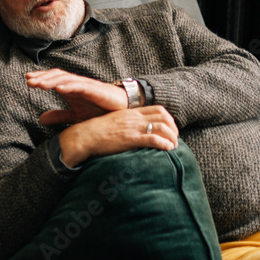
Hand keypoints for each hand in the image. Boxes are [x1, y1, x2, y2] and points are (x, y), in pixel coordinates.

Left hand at [26, 68, 130, 124]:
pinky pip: (80, 86)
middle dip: (42, 77)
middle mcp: (77, 84)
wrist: (124, 110)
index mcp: (71, 89)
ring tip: (39, 84)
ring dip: (51, 80)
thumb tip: (40, 119)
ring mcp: (86, 85)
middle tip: (28, 81)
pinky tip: (58, 87)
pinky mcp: (95, 90)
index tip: (27, 80)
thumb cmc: (101, 111)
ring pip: (66, 79)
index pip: (53, 79)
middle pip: (57, 76)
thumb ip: (59, 116)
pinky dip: (69, 85)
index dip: (41, 78)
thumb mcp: (76, 116)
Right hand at [58, 105, 178, 167]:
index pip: (157, 109)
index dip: (169, 118)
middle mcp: (134, 118)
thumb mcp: (113, 122)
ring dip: (172, 137)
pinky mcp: (130, 139)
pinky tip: (168, 149)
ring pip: (162, 127)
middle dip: (174, 128)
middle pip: (164, 117)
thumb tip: (132, 131)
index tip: (171, 128)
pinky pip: (153, 139)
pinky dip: (164, 144)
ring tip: (174, 146)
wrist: (84, 136)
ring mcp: (133, 128)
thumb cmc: (95, 133)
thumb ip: (125, 123)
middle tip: (175, 138)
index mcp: (130, 112)